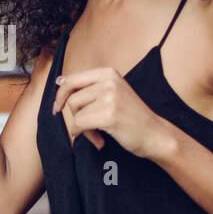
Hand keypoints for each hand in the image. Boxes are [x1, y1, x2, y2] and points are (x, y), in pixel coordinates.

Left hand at [51, 67, 170, 157]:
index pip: (72, 79)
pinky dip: (85, 135)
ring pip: (76, 113)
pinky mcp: (109, 114)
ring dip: (82, 128)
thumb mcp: (113, 92)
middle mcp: (108, 81)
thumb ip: (90, 87)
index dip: (61, 94)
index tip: (57, 107)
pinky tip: (99, 140)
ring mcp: (109, 97)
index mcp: (108, 72)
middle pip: (72, 98)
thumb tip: (60, 82)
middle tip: (82, 127)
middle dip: (74, 115)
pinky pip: (80, 125)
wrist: (155, 134)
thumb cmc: (132, 117)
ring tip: (97, 134)